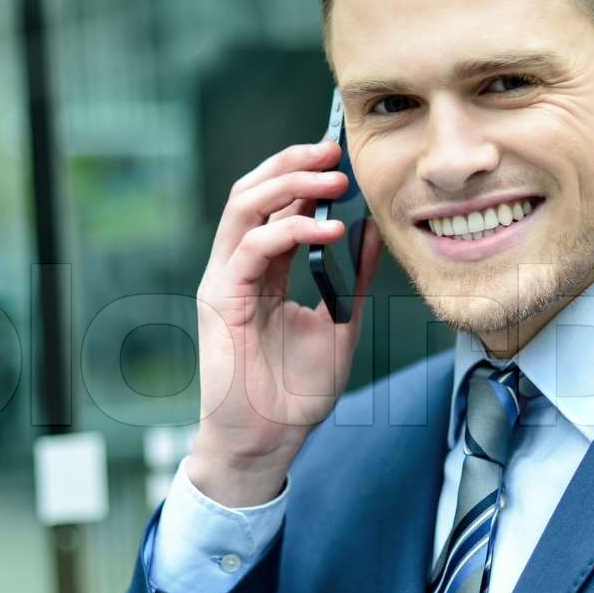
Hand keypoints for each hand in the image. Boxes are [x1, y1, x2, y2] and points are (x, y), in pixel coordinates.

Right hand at [187, 140, 381, 506]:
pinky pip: (251, 247)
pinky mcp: (220, 299)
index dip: (306, 175)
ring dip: (289, 183)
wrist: (269, 441)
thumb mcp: (341, 324)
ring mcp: (226, 280)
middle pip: (254, 192)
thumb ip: (353, 279)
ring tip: (333, 179)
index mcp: (265, 271)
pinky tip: (328, 229)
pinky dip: (289, 229)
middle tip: (335, 151)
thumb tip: (372, 232)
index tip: (345, 159)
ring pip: (244, 207)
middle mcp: (240, 267)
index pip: (277, 204)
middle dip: (293, 163)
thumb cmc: (297, 393)